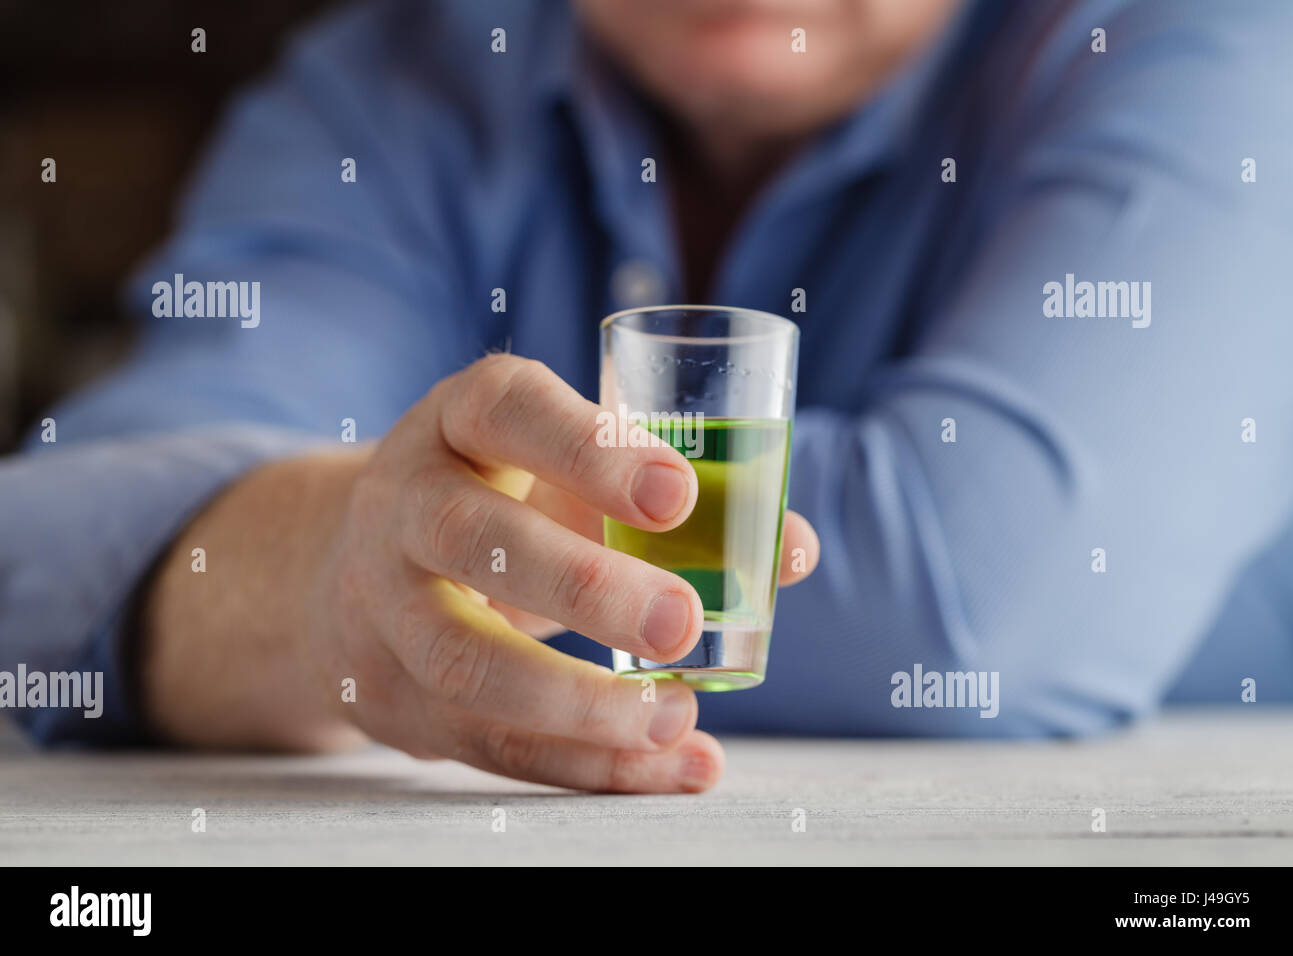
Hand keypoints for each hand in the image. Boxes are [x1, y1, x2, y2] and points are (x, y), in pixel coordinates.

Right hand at [144, 355, 818, 792]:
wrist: (363, 563)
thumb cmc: (507, 499)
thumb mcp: (570, 470)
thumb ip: (676, 499)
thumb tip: (793, 551)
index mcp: (457, 422)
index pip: (507, 411)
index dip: (589, 447)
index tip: (678, 492)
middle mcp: (402, 503)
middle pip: (470, 538)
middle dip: (584, 586)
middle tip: (684, 622)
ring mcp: (380, 606)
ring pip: (463, 661)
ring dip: (578, 702)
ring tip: (675, 714)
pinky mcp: (392, 696)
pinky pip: (484, 742)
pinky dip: (584, 765)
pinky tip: (664, 764)